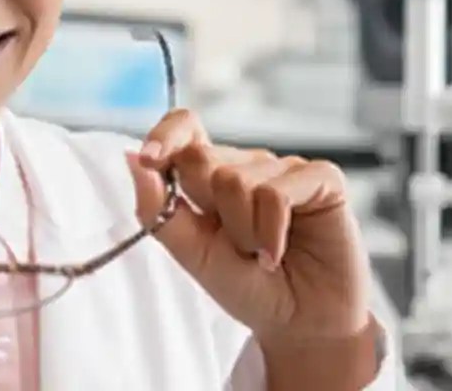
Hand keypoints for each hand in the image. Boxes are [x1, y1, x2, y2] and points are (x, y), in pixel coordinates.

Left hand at [127, 109, 374, 348]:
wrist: (299, 324)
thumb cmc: (247, 287)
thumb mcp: (192, 254)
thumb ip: (159, 210)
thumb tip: (130, 157)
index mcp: (211, 175)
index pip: (185, 127)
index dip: (165, 135)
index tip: (150, 159)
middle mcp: (248, 164)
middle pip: (202, 159)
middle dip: (209, 212)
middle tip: (232, 245)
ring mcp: (285, 168)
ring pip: (238, 180)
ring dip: (243, 232)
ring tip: (260, 254)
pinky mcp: (321, 180)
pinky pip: (278, 192)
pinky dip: (271, 232)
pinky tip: (278, 252)